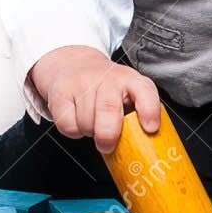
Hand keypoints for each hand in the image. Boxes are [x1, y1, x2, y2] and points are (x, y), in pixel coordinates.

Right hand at [30, 45, 160, 153]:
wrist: (72, 64)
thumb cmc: (106, 88)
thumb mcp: (128, 94)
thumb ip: (137, 116)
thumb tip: (144, 147)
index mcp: (131, 80)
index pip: (145, 92)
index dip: (149, 111)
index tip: (150, 128)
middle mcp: (109, 78)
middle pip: (109, 109)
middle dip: (109, 134)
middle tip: (108, 146)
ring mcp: (83, 83)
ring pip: (87, 122)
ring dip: (90, 131)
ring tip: (93, 122)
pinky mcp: (61, 93)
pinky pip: (68, 125)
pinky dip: (73, 130)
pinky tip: (77, 119)